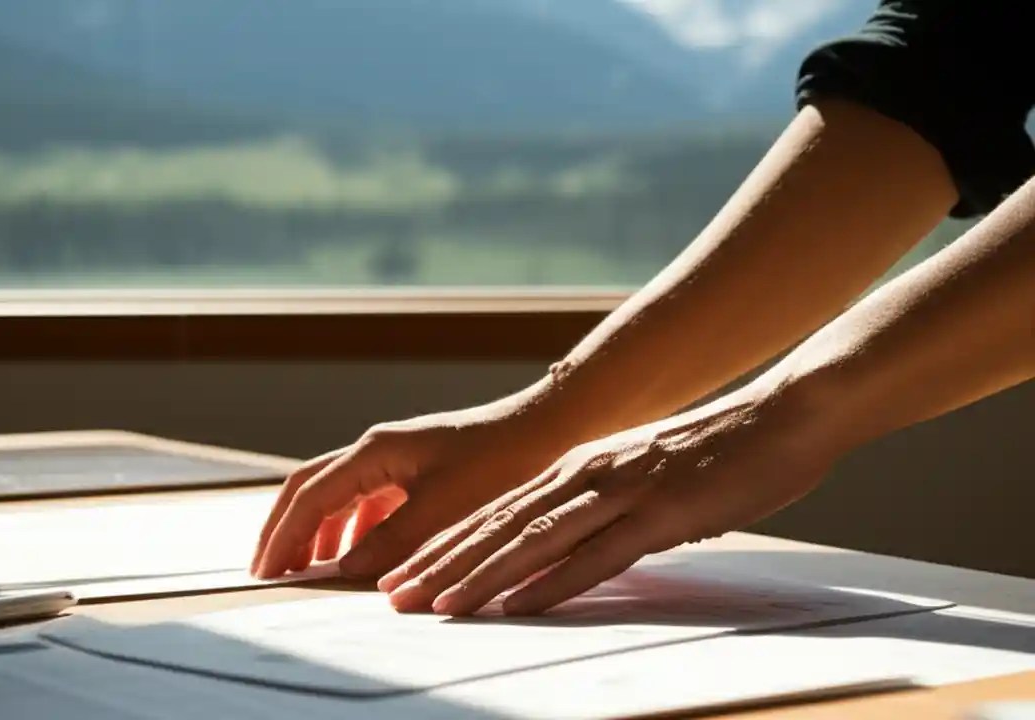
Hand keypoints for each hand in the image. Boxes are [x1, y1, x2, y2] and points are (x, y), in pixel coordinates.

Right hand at [251, 391, 574, 579]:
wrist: (545, 429)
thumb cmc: (501, 462)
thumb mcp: (446, 506)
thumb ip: (394, 538)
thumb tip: (345, 568)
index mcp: (375, 451)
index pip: (311, 495)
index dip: (284, 536)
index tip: (265, 572)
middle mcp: (375, 450)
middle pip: (309, 487)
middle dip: (284, 529)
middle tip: (265, 570)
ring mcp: (392, 459)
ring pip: (334, 494)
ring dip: (314, 530)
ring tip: (303, 569)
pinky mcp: (412, 471)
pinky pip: (364, 501)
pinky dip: (349, 530)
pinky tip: (353, 558)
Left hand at [378, 388, 843, 615]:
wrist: (781, 415)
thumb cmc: (715, 452)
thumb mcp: (641, 476)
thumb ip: (600, 508)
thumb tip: (566, 548)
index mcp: (577, 467)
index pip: (495, 513)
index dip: (445, 546)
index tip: (403, 575)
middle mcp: (586, 474)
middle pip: (498, 526)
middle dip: (441, 565)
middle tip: (394, 598)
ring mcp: (622, 491)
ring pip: (534, 539)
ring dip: (480, 576)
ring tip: (438, 607)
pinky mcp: (661, 511)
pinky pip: (598, 554)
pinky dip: (554, 582)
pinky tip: (520, 604)